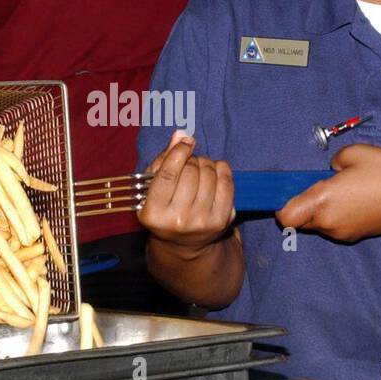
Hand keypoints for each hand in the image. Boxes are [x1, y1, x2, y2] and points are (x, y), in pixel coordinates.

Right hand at [138, 130, 235, 249]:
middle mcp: (177, 221)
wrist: (184, 244)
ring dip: (206, 164)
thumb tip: (182, 135)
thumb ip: (164, 158)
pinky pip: (227, 183)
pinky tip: (215, 172)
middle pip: (191, 172)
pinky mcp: (222, 221)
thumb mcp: (153, 186)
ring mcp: (202, 222)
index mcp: (153, 213)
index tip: (186, 143)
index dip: (179, 152)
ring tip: (200, 169)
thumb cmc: (164, 208)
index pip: (169, 174)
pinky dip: (222, 170)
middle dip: (192, 160)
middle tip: (189, 163)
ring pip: (210, 174)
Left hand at [276, 144, 380, 241]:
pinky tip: (353, 202)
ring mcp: (340, 232)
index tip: (290, 193)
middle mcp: (327, 222)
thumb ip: (333, 161)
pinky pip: (333, 227)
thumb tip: (330, 171)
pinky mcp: (352, 237)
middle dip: (303, 206)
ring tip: (342, 193)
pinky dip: (335, 216)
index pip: (285, 217)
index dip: (282, 206)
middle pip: (300, 221)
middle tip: (320, 188)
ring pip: (317, 224)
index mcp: (322, 201)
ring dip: (321, 211)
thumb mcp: (354, 153)